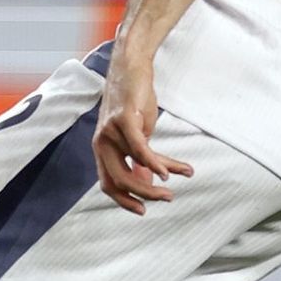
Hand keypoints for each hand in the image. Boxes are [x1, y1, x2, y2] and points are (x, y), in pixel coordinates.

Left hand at [92, 55, 191, 214]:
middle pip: (117, 181)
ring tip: (178, 180)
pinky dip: (154, 162)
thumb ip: (137, 158)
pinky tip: (168, 171)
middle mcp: (101, 142)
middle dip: (144, 194)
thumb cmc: (134, 103)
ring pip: (131, 166)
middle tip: (167, 198)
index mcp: (102, 149)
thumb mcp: (135, 135)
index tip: (143, 211)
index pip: (108, 184)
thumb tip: (147, 180)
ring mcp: (110, 131)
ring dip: (157, 178)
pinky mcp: (123, 119)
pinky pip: (138, 148)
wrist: (131, 69)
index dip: (123, 201)